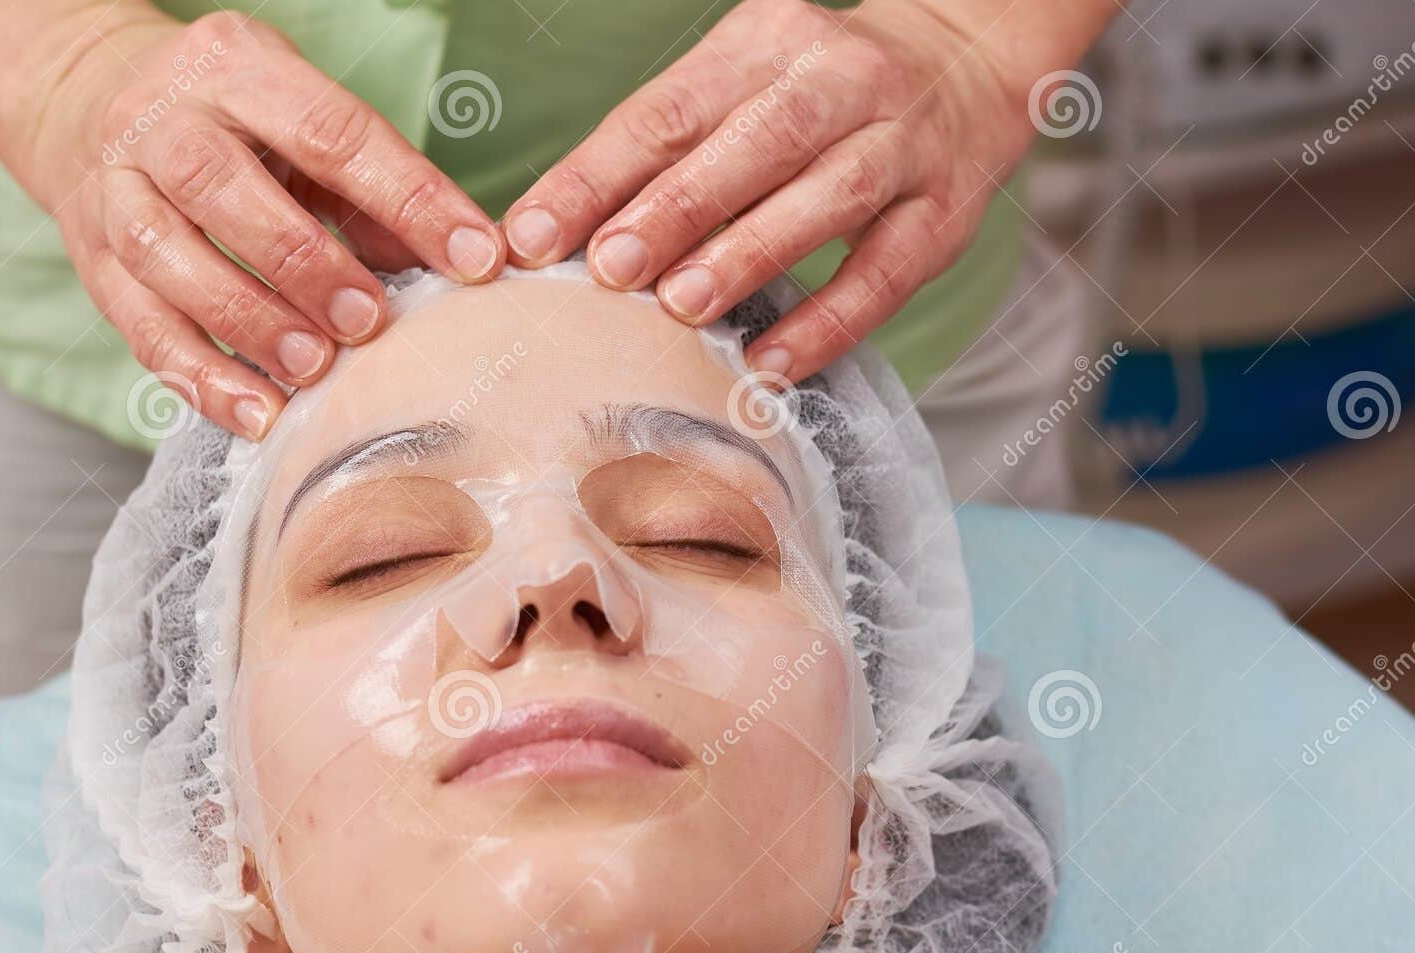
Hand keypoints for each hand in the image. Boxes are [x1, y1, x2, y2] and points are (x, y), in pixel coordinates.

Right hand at [28, 11, 504, 437]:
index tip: (475, 259)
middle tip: (369, 322)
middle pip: (224, 185)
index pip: (332, 131)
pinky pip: (139, 324)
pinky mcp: (91, 257)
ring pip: (165, 253)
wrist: (85, 97)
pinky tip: (256, 412)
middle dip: (304, 261)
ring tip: (313, 369)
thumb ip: (371, 192)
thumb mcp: (301, 123)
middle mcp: (164, 119)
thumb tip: (458, 265)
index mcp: (237, 69)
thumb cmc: (230, 121)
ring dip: (246, 319)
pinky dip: (198, 376)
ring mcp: (115, 188)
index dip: (409, 198)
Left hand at [502, 0, 1062, 383]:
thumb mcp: (739, 89)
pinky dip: (828, 320)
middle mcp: (839, 80)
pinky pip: (885, 272)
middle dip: (675, 208)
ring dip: (749, 256)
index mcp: (765, 44)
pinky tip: (773, 363)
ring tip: (682, 308)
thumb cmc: (815, 94)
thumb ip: (664, 152)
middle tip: (609, 269)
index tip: (532, 239)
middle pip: (754, 143)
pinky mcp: (944, 213)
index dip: (596, 176)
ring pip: (825, 199)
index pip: (668, 110)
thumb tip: (558, 238)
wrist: (966, 61)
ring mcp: (901, 144)